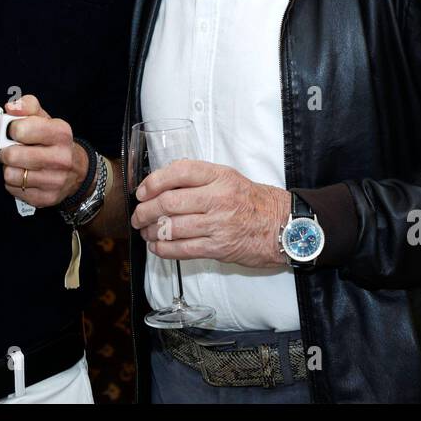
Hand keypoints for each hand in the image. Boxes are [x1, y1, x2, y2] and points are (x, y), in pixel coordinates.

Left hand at [0, 94, 87, 208]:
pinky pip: (13, 189)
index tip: (14, 132)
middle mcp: (61, 158)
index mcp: (61, 133)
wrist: (79, 172)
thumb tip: (11, 108)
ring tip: (19, 164)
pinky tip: (24, 176)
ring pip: (10, 174)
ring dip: (9, 168)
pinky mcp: (46, 198)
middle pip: (12, 155)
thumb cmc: (56, 143)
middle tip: (11, 150)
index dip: (11, 130)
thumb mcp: (47, 119)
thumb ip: (28, 106)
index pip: (21, 130)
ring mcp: (54, 181)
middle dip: (6, 151)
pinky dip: (14, 183)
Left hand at [129, 161, 289, 267]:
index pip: (178, 171)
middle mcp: (218, 198)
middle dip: (145, 211)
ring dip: (151, 231)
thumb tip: (163, 185)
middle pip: (168, 202)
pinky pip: (182, 249)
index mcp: (219, 176)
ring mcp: (218, 224)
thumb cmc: (254, 202)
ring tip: (146, 232)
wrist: (283, 226)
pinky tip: (157, 247)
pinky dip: (163, 249)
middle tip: (138, 216)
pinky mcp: (219, 247)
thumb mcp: (229, 178)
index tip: (142, 191)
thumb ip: (200, 179)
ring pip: (171, 227)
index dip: (153, 181)